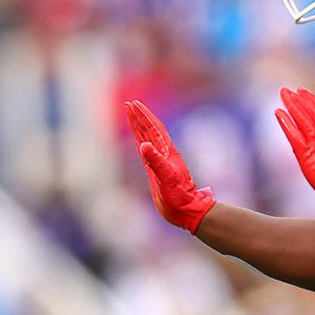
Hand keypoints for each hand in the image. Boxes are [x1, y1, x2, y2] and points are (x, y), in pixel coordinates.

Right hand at [124, 100, 215, 232]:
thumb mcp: (167, 177)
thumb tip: (143, 145)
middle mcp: (163, 153)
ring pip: (147, 138)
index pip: (153, 128)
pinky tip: (137, 139)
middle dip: (139, 116)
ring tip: (130, 115)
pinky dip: (140, 142)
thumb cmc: (180, 196)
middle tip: (128, 104)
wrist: (186, 210)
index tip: (133, 104)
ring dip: (138, 126)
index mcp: (167, 151)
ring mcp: (159, 161)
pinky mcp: (155, 170)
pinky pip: (146, 151)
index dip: (143, 115)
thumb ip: (155, 161)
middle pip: (149, 129)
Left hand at [274, 87, 314, 211]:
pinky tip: (278, 112)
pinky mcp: (305, 152)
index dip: (312, 101)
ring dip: (291, 104)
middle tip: (288, 90)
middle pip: (310, 111)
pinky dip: (285, 122)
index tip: (304, 92)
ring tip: (283, 94)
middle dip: (299, 99)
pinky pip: (293, 133)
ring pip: (302, 117)